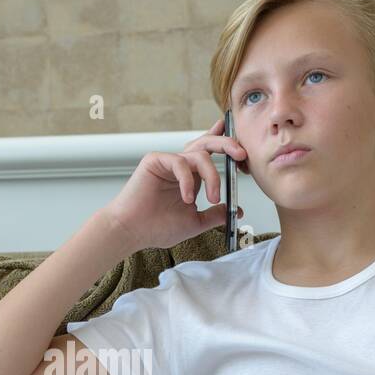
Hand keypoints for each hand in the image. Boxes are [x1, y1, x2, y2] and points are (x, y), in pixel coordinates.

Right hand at [104, 117, 247, 250]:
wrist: (132, 232)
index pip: (210, 153)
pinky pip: (180, 163)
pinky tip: (187, 198)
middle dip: (228, 144)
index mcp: (190, 176)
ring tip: (213, 198)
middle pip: (208, 143)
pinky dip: (188, 181)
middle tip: (241, 155)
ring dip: (212, 175)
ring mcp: (168, 162)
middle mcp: (180, 165)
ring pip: (199, 154)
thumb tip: (238, 211)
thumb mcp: (195, 222)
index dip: (226, 142)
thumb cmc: (157, 227)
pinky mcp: (155, 160)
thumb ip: (215, 215)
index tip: (242, 145)